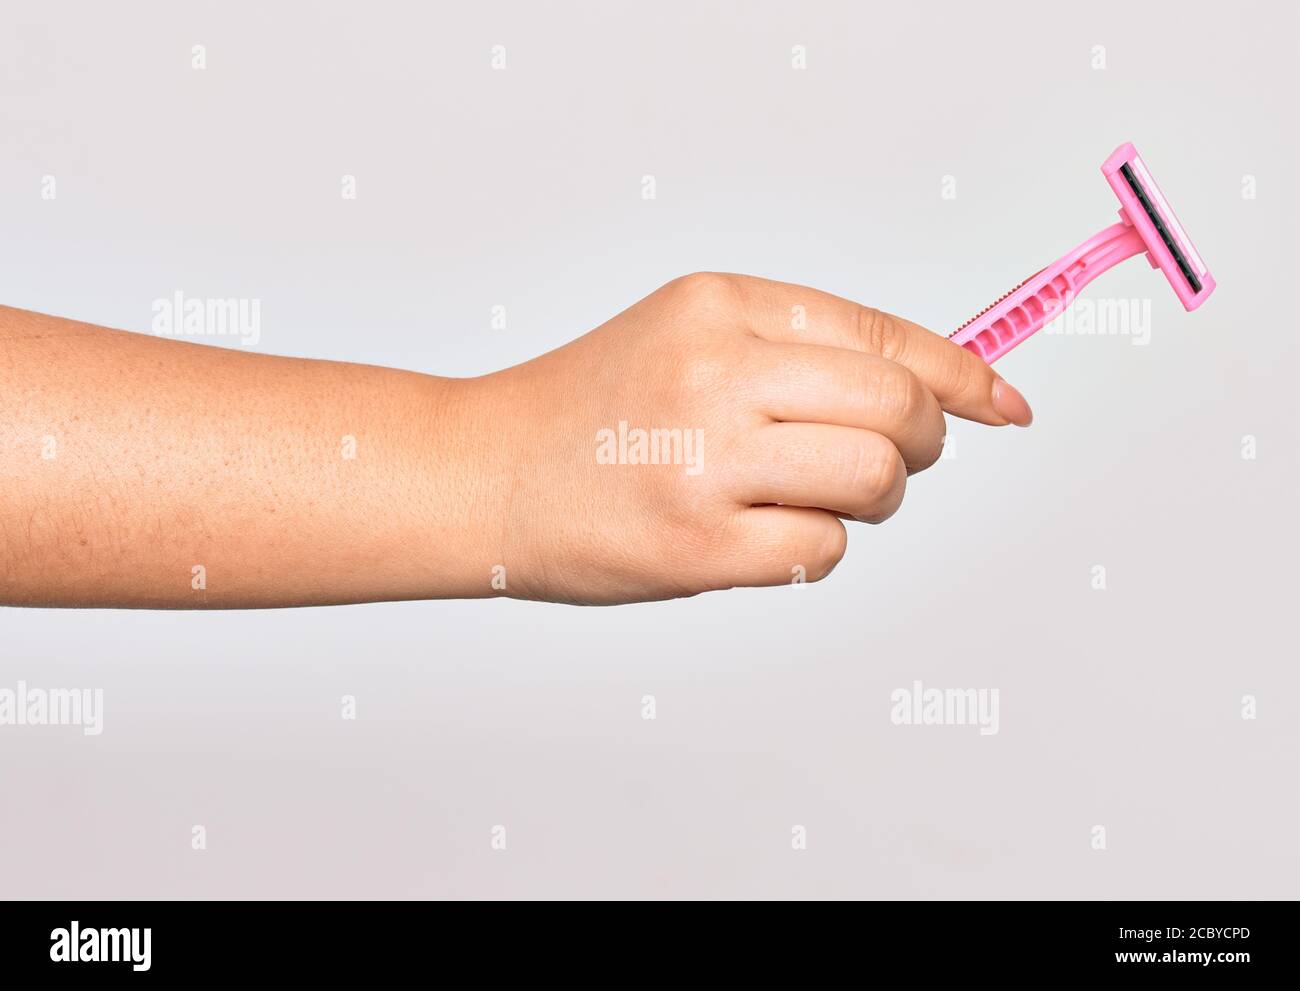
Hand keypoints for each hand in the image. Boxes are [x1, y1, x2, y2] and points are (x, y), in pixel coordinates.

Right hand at [465, 273, 1033, 604]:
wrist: (483, 473)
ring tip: (805, 498)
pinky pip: (823, 551)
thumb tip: (925, 389)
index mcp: (719, 305)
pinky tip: (754, 534)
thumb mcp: (683, 335)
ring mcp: (706, 460)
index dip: (961, 373)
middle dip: (919, 443)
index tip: (1001, 403)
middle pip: (897, 408)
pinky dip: (810, 547)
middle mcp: (716, 371)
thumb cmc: (589, 411)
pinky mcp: (697, 544)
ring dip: (867, 498)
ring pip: (874, 479)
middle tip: (890, 461)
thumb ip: (792, 350)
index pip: (880, 334)